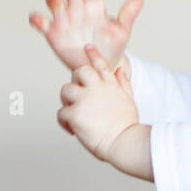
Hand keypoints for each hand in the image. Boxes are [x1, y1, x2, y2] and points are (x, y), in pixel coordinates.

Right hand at [29, 0, 142, 72]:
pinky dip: (37, 19)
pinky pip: (41, 22)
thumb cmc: (111, 49)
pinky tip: (38, 20)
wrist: (98, 69)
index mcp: (95, 6)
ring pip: (54, 0)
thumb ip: (128, 15)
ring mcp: (64, 19)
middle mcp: (78, 8)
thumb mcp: (122, 33)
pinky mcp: (53, 32)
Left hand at [57, 44, 138, 162]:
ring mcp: (84, 100)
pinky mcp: (75, 114)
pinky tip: (72, 130)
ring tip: (73, 113)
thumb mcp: (129, 100)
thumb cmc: (128, 127)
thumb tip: (120, 70)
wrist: (125, 142)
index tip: (87, 47)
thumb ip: (123, 84)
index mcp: (110, 85)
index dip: (93, 54)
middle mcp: (96, 88)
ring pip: (65, 90)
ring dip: (66, 101)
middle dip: (75, 81)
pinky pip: (61, 113)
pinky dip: (64, 122)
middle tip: (76, 96)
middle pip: (78, 72)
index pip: (100, 64)